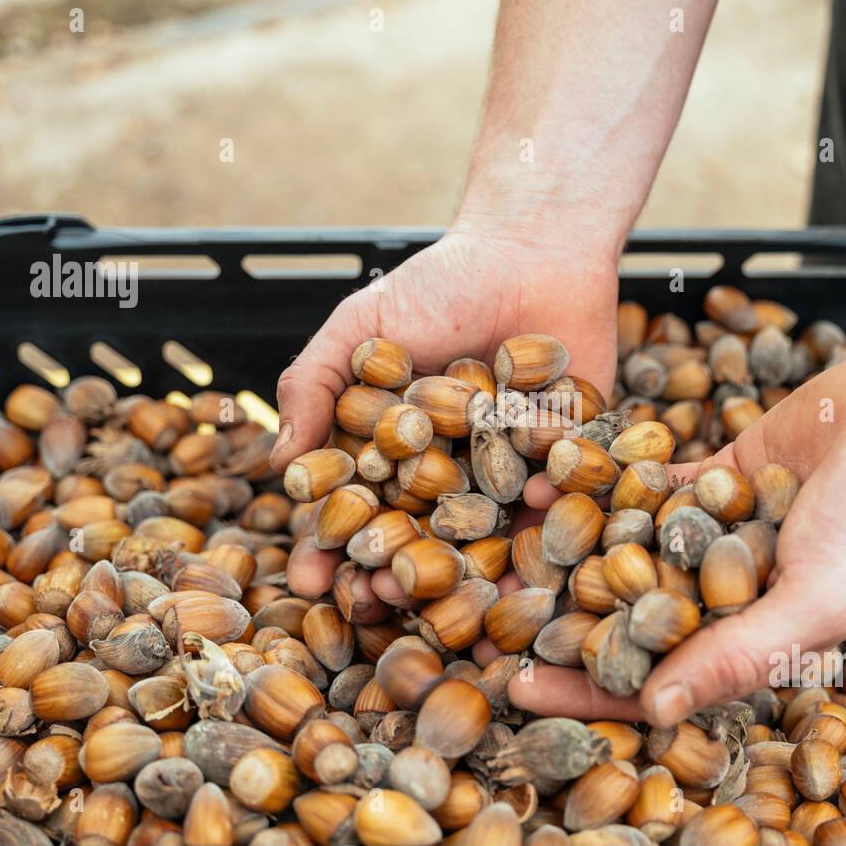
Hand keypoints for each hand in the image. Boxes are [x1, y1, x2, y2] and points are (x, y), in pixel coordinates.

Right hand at [271, 225, 617, 601]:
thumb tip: (278, 465)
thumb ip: (314, 387)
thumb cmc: (438, 285)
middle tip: (379, 596)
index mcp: (396, 453)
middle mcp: (451, 475)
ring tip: (445, 596)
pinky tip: (525, 533)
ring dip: (464, 574)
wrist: (534, 249)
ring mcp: (509, 475)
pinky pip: (556, 507)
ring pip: (485, 539)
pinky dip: (542, 525)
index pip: (358, 513)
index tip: (312, 580)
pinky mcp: (568, 463)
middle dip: (394, 575)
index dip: (332, 549)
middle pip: (418, 541)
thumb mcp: (361, 328)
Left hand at [508, 341, 845, 725]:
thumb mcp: (814, 602)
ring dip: (573, 547)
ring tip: (507, 542)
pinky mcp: (715, 476)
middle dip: (564, 618)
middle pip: (628, 619)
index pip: (654, 680)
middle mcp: (727, 593)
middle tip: (491, 611)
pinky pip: (650, 485)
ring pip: (630, 549)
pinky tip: (551, 476)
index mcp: (751, 640)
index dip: (587, 687)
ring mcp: (717, 533)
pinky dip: (605, 482)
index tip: (518, 681)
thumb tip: (659, 714)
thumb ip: (738, 657)